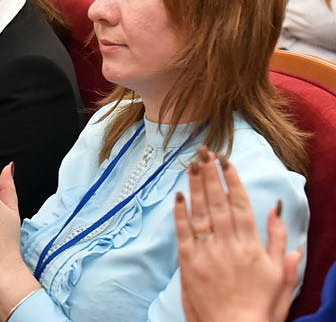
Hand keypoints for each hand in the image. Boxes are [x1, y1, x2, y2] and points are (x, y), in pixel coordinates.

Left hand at [174, 149, 300, 321]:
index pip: (240, 205)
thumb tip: (277, 209)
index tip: (226, 162)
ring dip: (196, 186)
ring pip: (200, 212)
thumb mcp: (279, 275)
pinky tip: (178, 194)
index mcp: (251, 246)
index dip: (233, 181)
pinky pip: (183, 232)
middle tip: (205, 153)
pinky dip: (180, 212)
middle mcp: (228, 245)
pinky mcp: (189, 263)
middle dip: (211, 175)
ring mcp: (207, 253)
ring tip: (192, 165)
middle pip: (218, 202)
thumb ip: (278, 241)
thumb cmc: (260, 306)